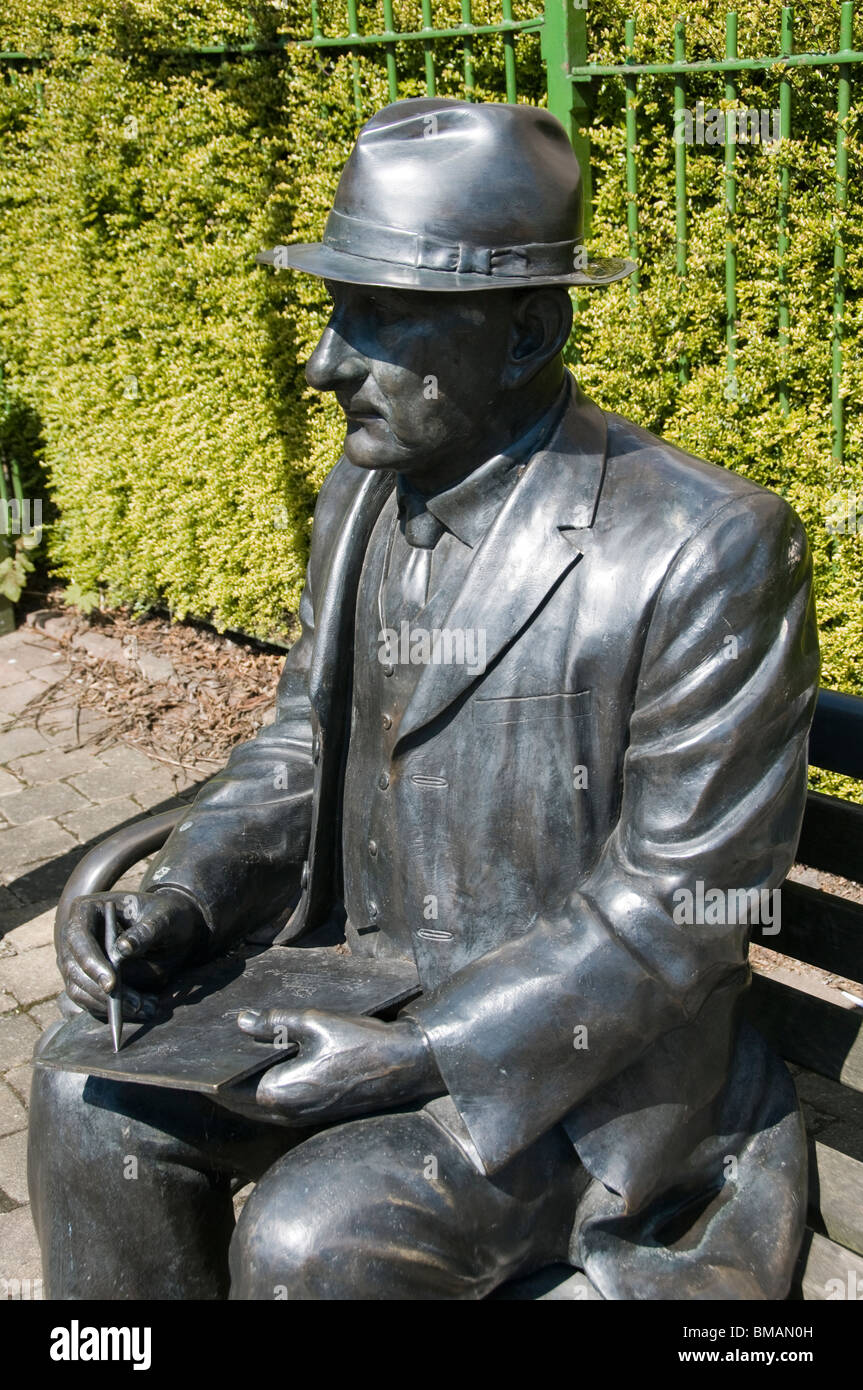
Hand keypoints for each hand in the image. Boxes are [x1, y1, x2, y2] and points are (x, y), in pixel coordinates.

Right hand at [58, 889, 207, 1020]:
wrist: (169, 927)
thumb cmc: (166, 915)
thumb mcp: (165, 917)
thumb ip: (147, 930)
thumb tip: (122, 949)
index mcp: (89, 909)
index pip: (78, 937)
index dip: (91, 962)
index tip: (111, 985)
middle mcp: (76, 935)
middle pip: (74, 968)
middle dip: (103, 992)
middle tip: (137, 1005)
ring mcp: (76, 959)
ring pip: (80, 990)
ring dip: (109, 1006)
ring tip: (146, 1007)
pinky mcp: (85, 979)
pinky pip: (89, 1000)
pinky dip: (112, 1010)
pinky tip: (142, 1008)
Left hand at [220, 1008, 442, 1125]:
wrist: (404, 1066)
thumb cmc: (361, 1043)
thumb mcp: (315, 1023)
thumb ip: (275, 1023)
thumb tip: (241, 1021)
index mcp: (279, 1093)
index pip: (227, 1088)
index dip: (209, 1072)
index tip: (193, 1057)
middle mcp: (285, 1113)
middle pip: (239, 1099)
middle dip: (225, 1076)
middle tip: (210, 1049)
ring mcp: (300, 1118)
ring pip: (257, 1103)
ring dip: (244, 1084)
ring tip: (235, 1053)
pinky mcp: (313, 1115)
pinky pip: (276, 1104)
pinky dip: (265, 1088)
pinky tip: (268, 1062)